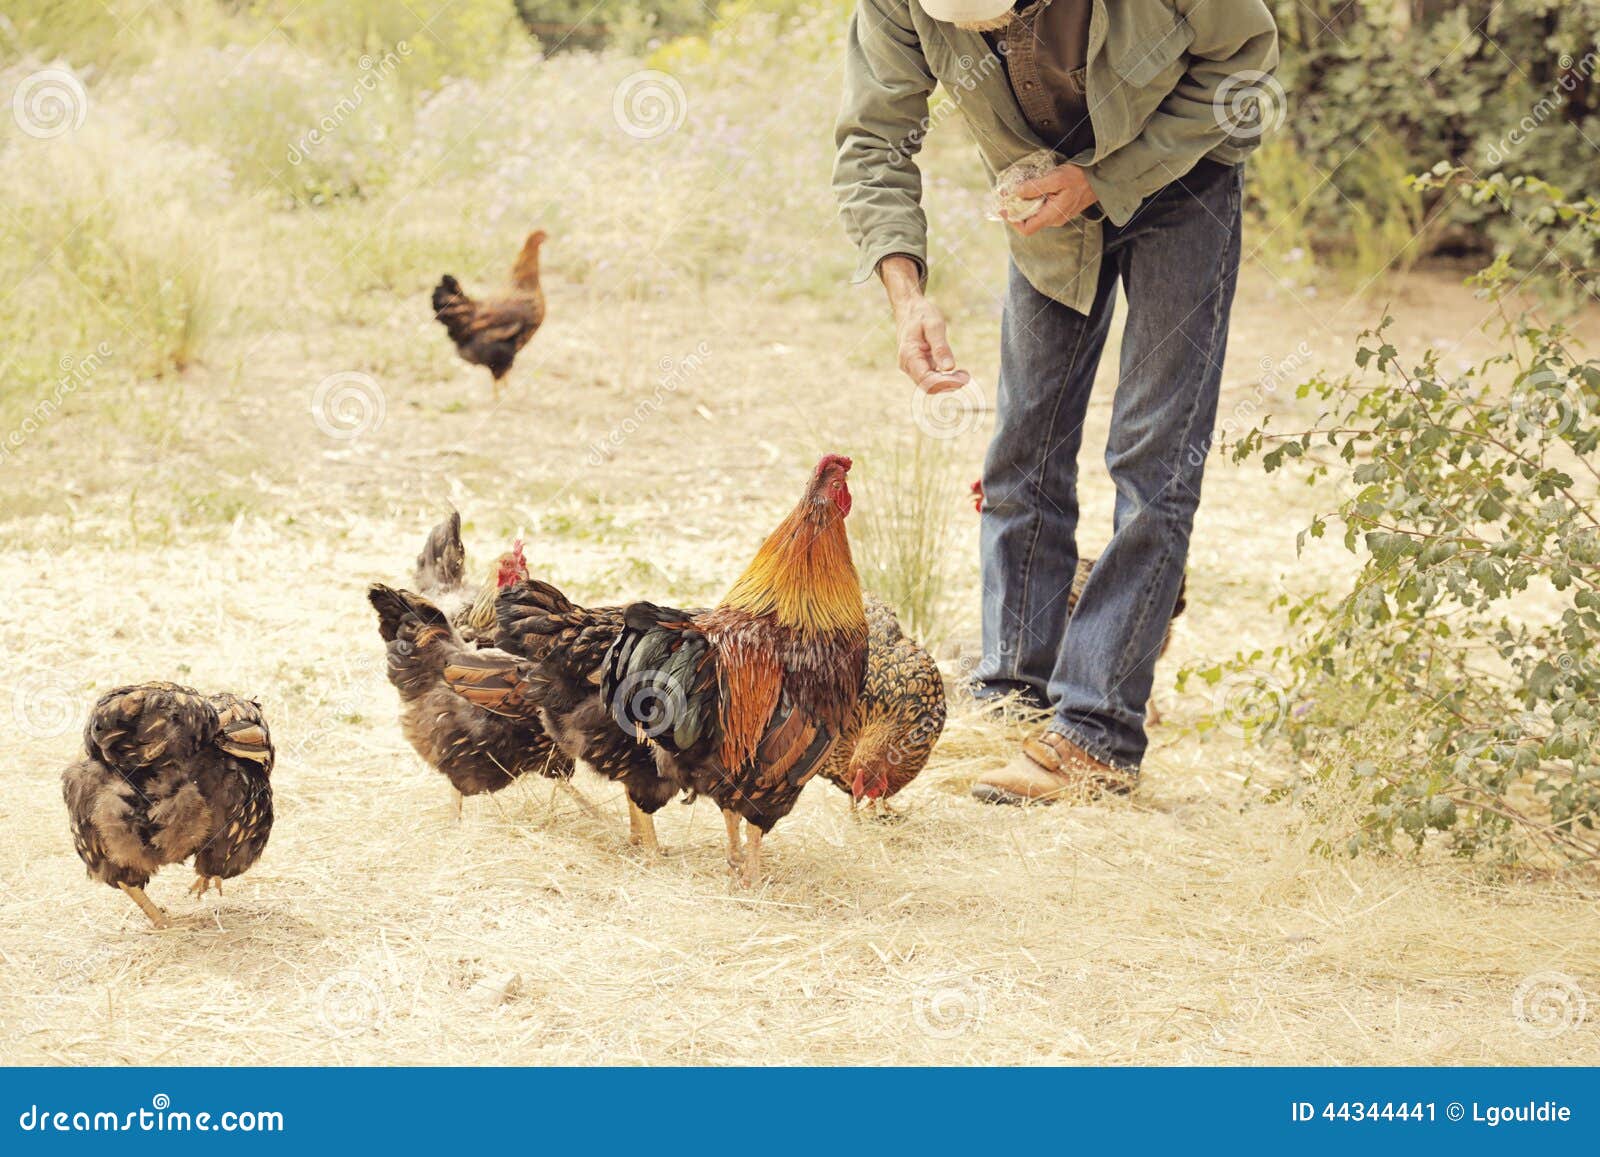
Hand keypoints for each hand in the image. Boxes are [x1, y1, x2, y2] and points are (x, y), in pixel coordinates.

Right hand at [879, 255, 970, 392]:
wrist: (909, 309)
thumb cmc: (921, 314)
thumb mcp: (934, 325)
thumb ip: (941, 347)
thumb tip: (949, 368)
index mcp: (909, 355)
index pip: (926, 379)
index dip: (945, 383)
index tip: (963, 380)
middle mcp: (907, 365)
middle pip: (928, 386)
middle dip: (948, 385)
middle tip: (967, 377)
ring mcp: (911, 367)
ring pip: (929, 385)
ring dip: (947, 383)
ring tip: (964, 375)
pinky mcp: (917, 366)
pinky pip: (930, 378)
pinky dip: (944, 378)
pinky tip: (958, 373)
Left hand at [1008, 164, 1098, 236]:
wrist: (1100, 177)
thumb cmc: (1080, 177)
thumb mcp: (1057, 178)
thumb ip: (1036, 187)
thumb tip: (1017, 192)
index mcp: (1052, 216)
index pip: (1027, 229)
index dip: (1012, 221)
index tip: (1004, 207)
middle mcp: (1054, 220)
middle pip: (1028, 222)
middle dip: (1015, 210)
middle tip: (1007, 193)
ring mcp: (1058, 216)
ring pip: (1035, 215)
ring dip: (1023, 204)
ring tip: (1017, 189)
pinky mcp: (1061, 209)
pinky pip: (1042, 209)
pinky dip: (1033, 201)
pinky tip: (1031, 189)